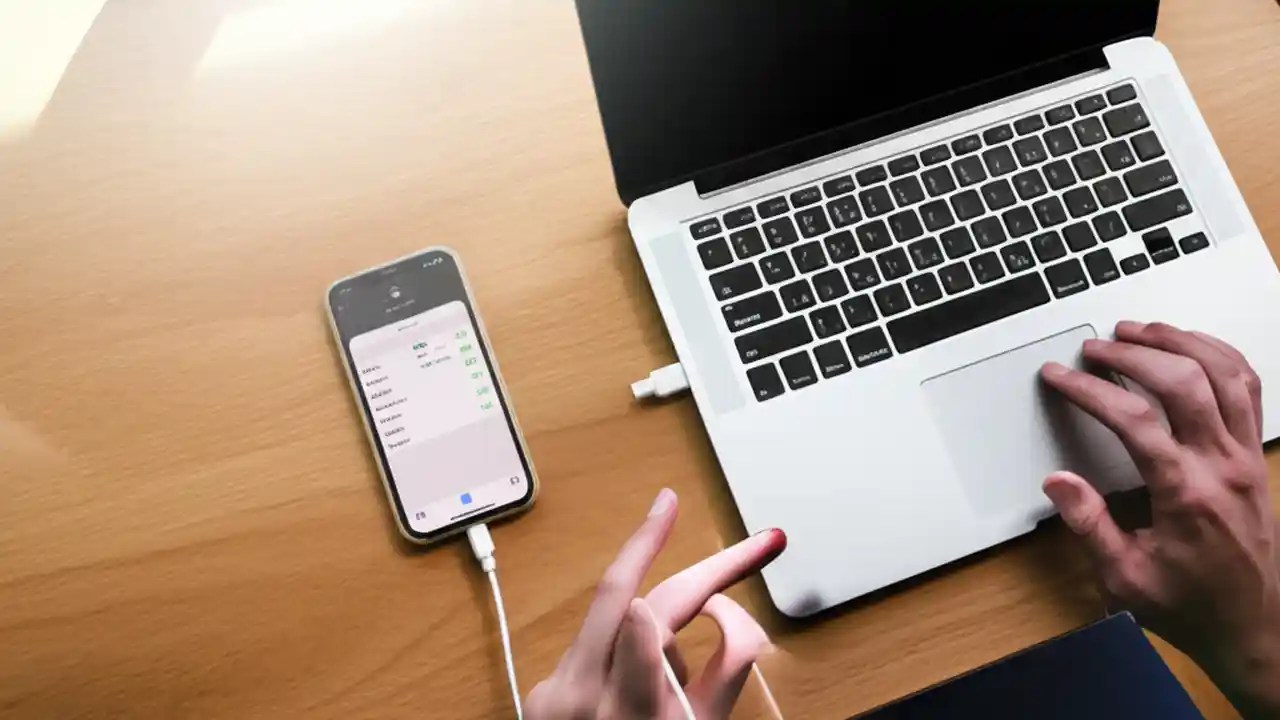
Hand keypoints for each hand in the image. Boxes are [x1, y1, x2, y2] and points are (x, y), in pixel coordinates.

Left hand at [525, 488, 786, 718]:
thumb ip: (724, 670)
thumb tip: (725, 609)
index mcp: (631, 715)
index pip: (639, 626)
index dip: (646, 567)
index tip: (660, 514)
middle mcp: (581, 700)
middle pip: (614, 595)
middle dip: (645, 541)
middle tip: (669, 503)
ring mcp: (553, 694)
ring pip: (610, 617)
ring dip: (650, 623)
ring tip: (671, 682)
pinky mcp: (539, 691)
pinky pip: (595, 647)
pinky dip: (624, 654)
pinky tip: (632, 692)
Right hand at [1041, 321, 1279, 716]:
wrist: (1255, 626)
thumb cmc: (1190, 605)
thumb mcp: (1125, 578)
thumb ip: (1089, 525)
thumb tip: (1058, 481)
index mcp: (1185, 494)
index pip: (1135, 418)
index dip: (1090, 389)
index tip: (1060, 377)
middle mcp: (1222, 466)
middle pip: (1183, 380)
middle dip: (1132, 352)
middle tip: (1095, 347)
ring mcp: (1245, 456)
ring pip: (1223, 373)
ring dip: (1178, 342)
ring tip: (1138, 330)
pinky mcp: (1254, 455)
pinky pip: (1247, 387)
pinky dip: (1218, 354)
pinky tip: (1190, 347)